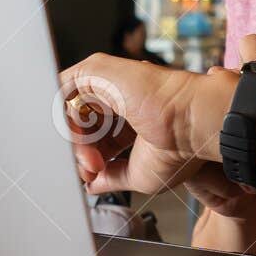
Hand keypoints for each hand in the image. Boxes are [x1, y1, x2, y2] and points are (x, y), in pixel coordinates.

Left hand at [59, 52, 231, 196]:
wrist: (191, 124)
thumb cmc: (179, 147)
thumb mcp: (138, 175)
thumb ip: (110, 177)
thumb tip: (92, 184)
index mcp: (133, 118)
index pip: (96, 138)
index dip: (91, 158)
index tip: (95, 175)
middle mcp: (120, 98)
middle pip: (81, 125)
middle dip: (82, 152)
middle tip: (92, 170)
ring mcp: (109, 83)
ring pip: (72, 112)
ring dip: (76, 142)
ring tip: (92, 161)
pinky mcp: (97, 70)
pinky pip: (63, 92)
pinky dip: (67, 120)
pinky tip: (81, 139)